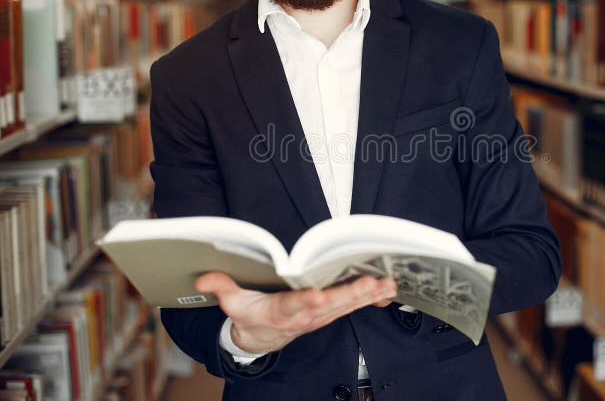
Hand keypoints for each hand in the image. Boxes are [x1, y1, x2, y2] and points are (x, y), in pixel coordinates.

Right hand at [195, 273, 396, 353]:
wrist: (259, 341)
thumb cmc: (249, 316)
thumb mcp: (231, 304)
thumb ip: (221, 287)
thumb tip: (204, 278)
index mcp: (280, 312)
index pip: (295, 306)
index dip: (307, 300)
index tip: (319, 294)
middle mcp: (304, 316)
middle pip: (330, 305)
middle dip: (351, 294)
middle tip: (372, 281)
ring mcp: (319, 317)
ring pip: (346, 306)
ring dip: (367, 294)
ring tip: (387, 282)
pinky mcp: (328, 314)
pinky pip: (352, 306)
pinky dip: (369, 298)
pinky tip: (386, 289)